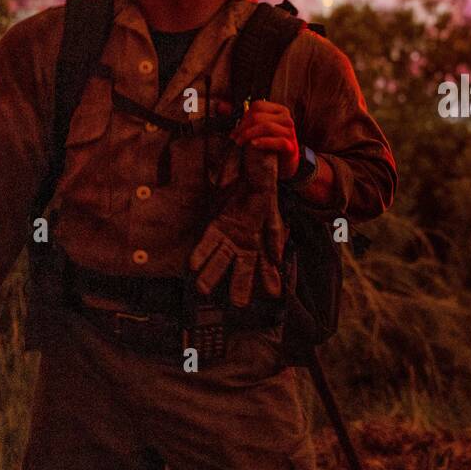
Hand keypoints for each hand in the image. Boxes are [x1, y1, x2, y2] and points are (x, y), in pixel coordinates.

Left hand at [188, 186, 283, 306]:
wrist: (251, 165)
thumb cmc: (264, 187)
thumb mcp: (273, 210)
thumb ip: (275, 235)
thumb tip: (277, 259)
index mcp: (261, 238)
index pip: (266, 261)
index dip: (269, 277)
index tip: (274, 294)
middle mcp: (244, 239)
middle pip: (243, 266)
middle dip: (240, 285)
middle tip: (238, 305)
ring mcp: (229, 232)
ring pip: (222, 258)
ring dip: (213, 274)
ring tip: (203, 290)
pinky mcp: (215, 222)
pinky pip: (207, 241)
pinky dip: (202, 252)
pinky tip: (193, 265)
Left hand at [225, 99, 299, 181]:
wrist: (283, 164)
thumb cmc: (268, 144)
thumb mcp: (255, 129)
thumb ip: (240, 117)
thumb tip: (220, 106)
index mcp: (279, 110)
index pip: (258, 106)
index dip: (243, 116)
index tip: (235, 130)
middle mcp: (286, 119)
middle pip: (259, 116)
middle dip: (243, 127)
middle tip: (234, 138)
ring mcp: (290, 133)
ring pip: (267, 127)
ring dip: (249, 134)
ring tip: (240, 143)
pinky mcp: (291, 147)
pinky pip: (278, 141)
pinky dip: (264, 142)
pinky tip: (253, 144)